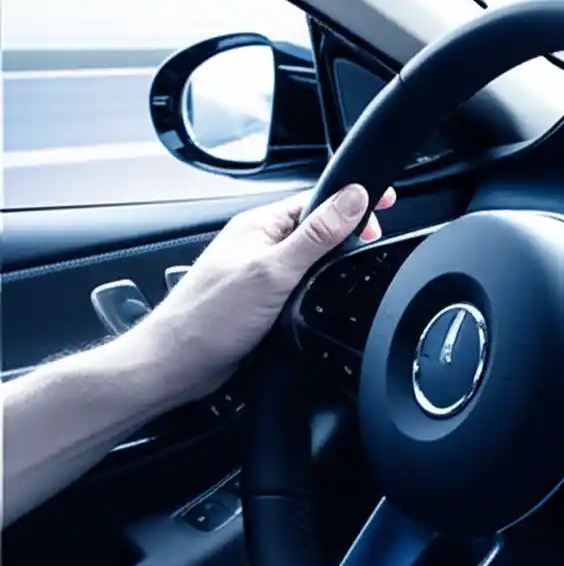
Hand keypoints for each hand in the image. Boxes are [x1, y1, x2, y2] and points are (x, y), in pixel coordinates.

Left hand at [135, 184, 395, 404]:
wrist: (176, 366)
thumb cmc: (208, 318)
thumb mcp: (273, 271)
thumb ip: (316, 235)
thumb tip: (352, 198)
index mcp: (259, 224)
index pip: (317, 199)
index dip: (353, 200)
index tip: (385, 201)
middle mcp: (259, 243)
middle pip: (318, 226)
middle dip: (348, 231)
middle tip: (372, 243)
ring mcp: (260, 271)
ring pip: (310, 257)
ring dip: (333, 260)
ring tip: (353, 267)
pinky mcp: (263, 299)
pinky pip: (301, 282)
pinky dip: (319, 285)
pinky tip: (325, 296)